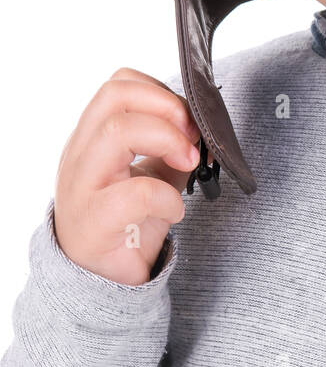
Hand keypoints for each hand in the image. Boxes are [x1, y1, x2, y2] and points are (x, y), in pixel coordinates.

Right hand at [54, 67, 200, 286]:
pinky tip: (175, 211)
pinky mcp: (92, 223)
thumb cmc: (126, 222)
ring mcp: (81, 186)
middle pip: (114, 96)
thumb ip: (172, 147)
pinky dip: (167, 198)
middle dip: (167, 108)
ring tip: (188, 164)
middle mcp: (79, 154)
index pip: (119, 85)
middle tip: (193, 138)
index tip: (190, 120)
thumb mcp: (153, 174)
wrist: (98, 281)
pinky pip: (133, 194)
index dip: (161, 92)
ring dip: (167, 141)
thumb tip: (206, 126)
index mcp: (92, 137)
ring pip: (115, 132)